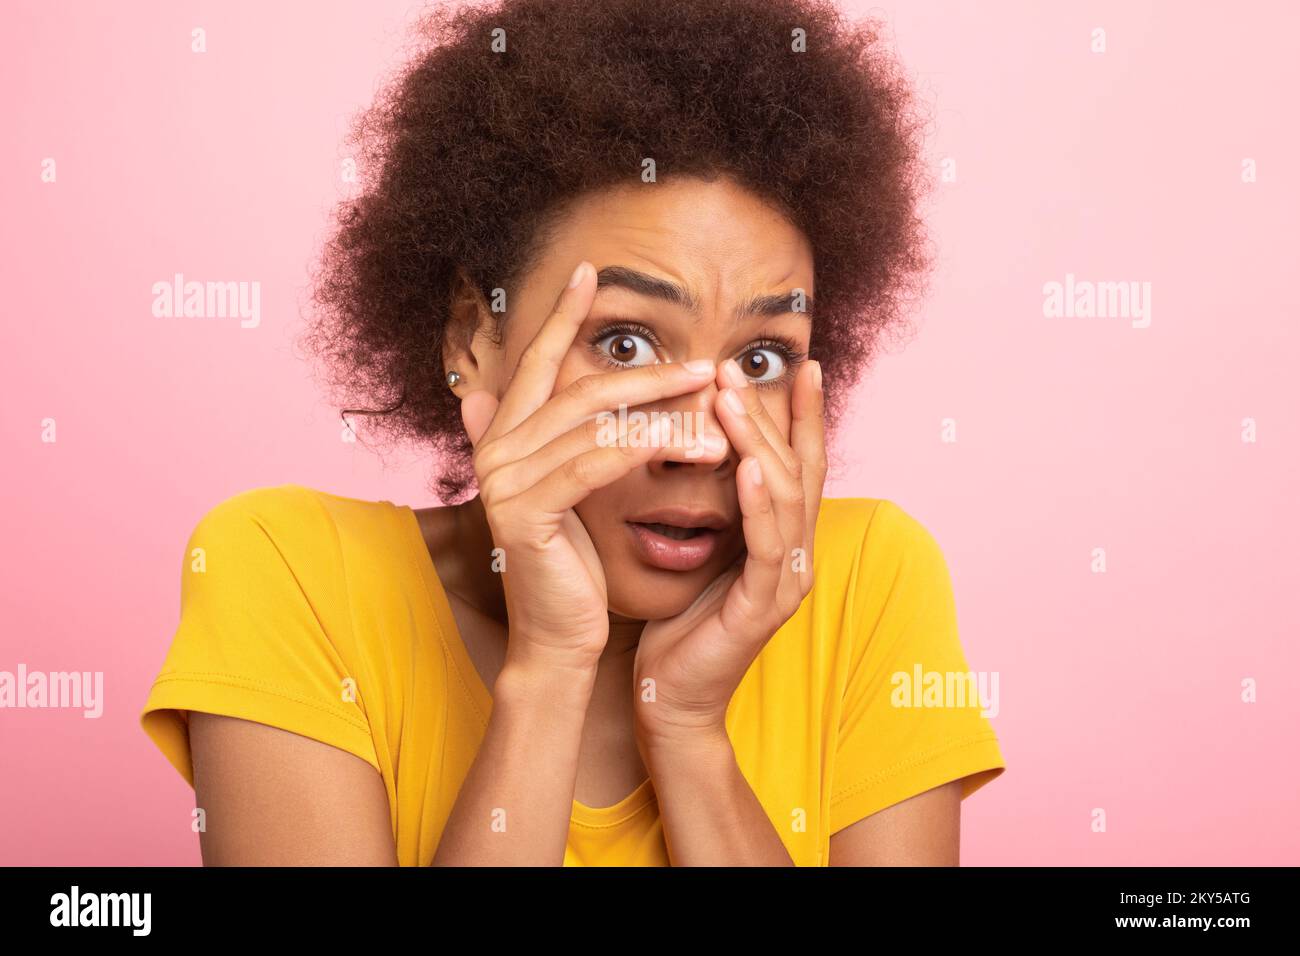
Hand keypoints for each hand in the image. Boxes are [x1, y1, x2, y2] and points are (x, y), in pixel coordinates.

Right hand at [458, 260, 718, 674]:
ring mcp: (504, 479)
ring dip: (665, 414)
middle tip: (704, 364)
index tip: (590, 273)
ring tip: (719, 411)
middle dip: (648, 375)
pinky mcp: (526, 510)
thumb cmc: (574, 565)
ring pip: (597, 425)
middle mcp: (495, 451)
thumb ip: (555, 436)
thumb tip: (493, 389)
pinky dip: (647, 448)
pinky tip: (693, 442)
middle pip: (581, 391)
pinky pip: (596, 462)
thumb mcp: (569, 490)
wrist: (558, 638)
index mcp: (503, 439)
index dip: (561, 318)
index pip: (536, 364)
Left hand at [633, 357, 826, 744]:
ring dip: (761, 443)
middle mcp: (795, 555)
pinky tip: (748, 467)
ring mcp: (786, 581)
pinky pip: (768, 545)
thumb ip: (712, 502)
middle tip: (737, 369)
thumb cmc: (677, 621)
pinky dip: (760, 502)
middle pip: (797, 469)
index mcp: (781, 539)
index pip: (800, 464)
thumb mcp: (698, 548)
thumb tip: (695, 442)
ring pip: (785, 497)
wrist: (670, 696)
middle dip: (772, 414)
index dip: (802, 415)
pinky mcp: (765, 608)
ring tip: (734, 399)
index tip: (799, 363)